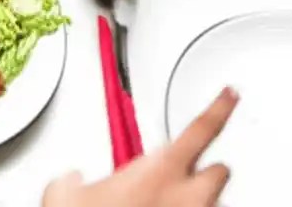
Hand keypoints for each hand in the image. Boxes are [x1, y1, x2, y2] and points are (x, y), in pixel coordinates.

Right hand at [42, 87, 237, 206]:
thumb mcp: (61, 196)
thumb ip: (71, 180)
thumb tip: (72, 180)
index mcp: (160, 170)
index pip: (202, 128)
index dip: (220, 107)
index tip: (230, 95)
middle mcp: (188, 197)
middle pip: (220, 172)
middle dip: (205, 173)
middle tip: (184, 179)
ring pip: (212, 204)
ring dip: (196, 203)